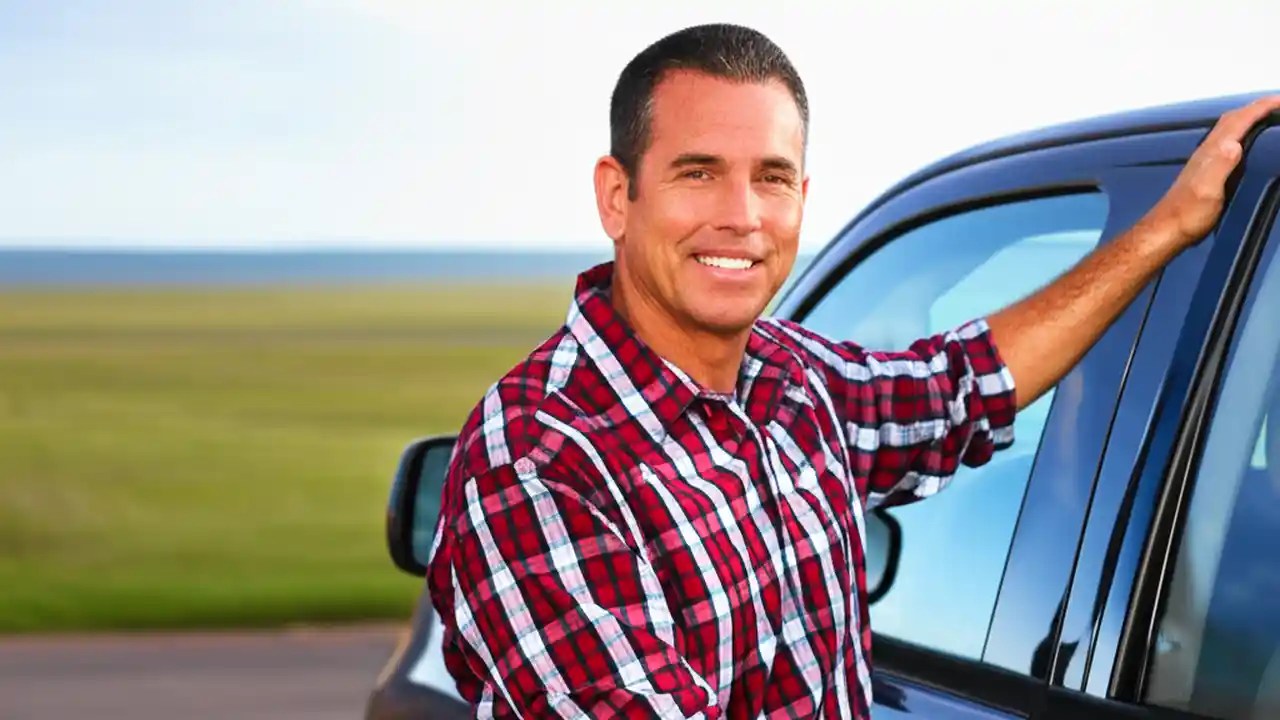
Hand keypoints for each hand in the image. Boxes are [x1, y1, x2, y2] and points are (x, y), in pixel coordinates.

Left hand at [1149, 94, 1279, 246]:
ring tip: (1267, 116)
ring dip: (1247, 117)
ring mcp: (1204, 160)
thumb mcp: (1207, 191)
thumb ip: (1219, 166)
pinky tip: (1243, 142)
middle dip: (1255, 107)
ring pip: (1227, 129)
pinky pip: (1225, 142)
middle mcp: (1207, 150)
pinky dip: (1239, 133)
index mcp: (1211, 151)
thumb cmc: (1189, 213)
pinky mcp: (1204, 171)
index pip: (1238, 121)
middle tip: (1278, 103)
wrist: (1167, 229)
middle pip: (1232, 120)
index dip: (1260, 107)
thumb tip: (1233, 143)